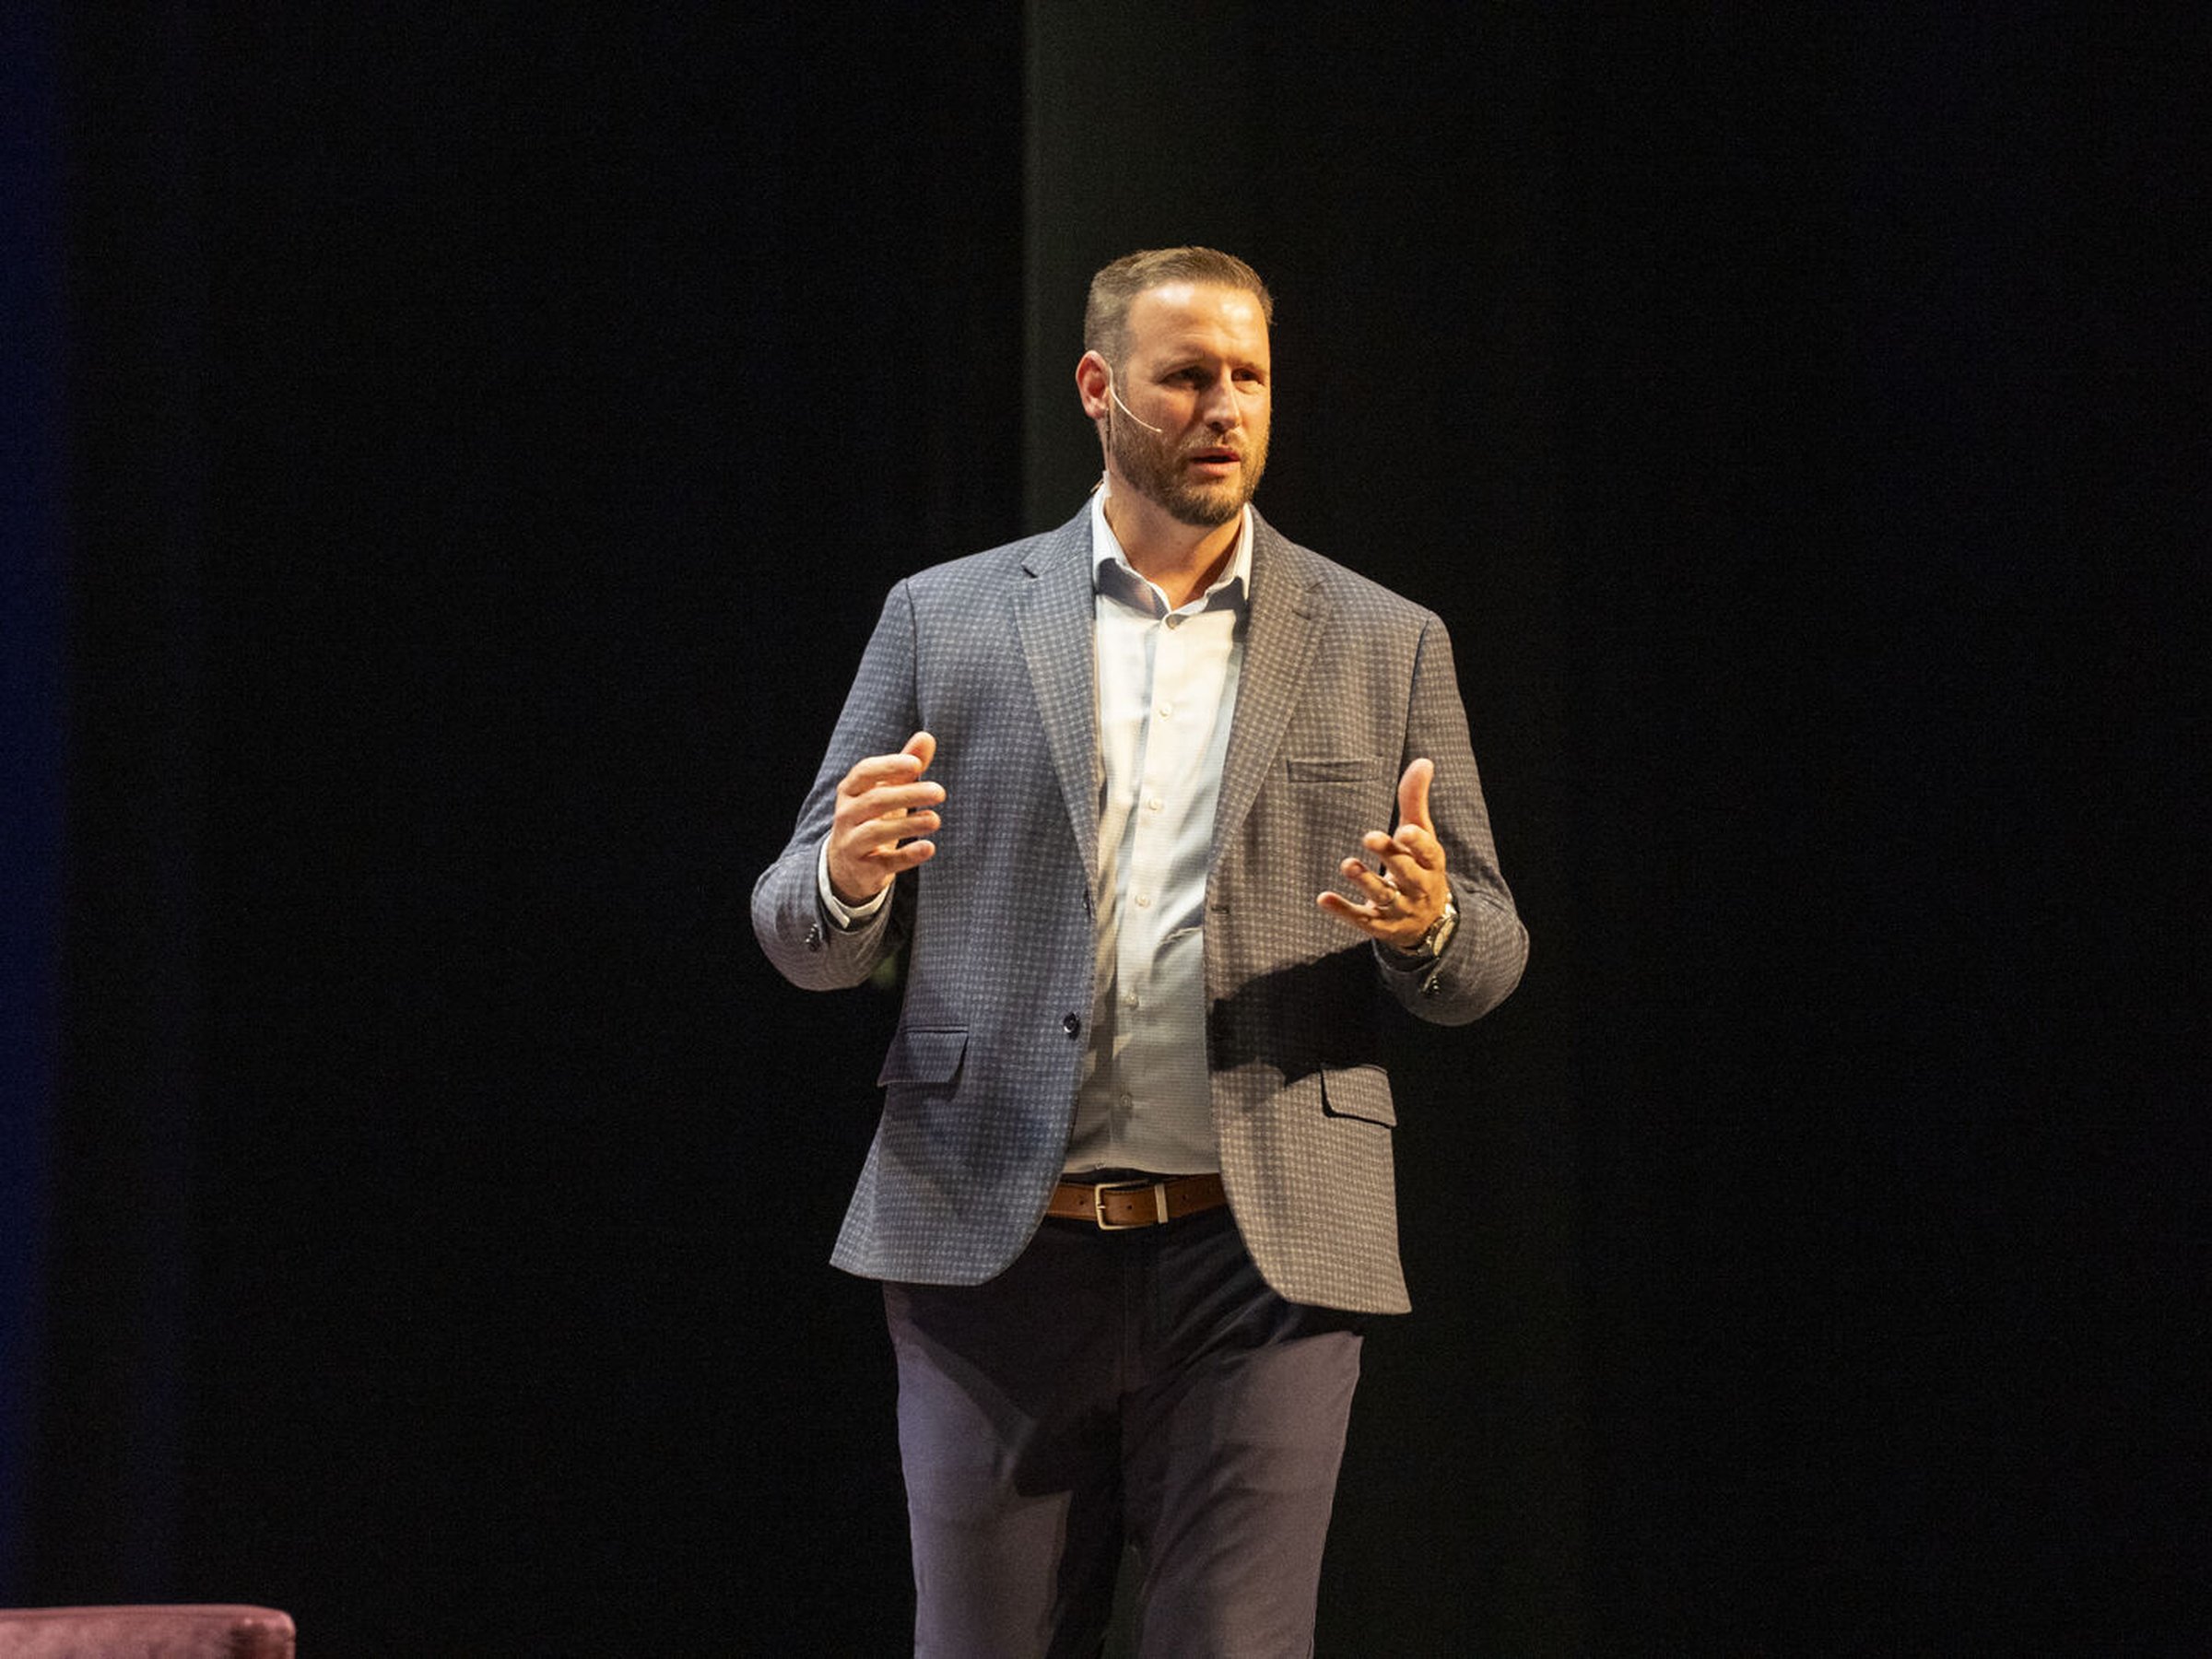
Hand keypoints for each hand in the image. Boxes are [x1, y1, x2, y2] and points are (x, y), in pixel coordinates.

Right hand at [826, 731, 941, 905]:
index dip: (889, 767)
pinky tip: (929, 848)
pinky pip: (886, 863)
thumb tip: (927, 737)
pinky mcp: (864, 869)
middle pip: (875, 801)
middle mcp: (846, 816)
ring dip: (908, 824)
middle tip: (940, 792)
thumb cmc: (872, 818)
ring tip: (935, 819)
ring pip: (876, 832)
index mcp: (850, 791)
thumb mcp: (885, 791)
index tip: (916, 764)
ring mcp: (852, 844)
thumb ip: (905, 766)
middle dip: (908, 795)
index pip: (864, 772)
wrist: (847, 866)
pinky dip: (907, 856)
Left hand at [1315, 757, 1448, 950]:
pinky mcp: (1380, 925)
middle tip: (1369, 837)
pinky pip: (1361, 919)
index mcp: (1431, 864)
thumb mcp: (1421, 835)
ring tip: (1347, 864)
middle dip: (1390, 856)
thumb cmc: (1420, 865)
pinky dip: (1343, 910)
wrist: (1430, 923)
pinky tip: (1323, 899)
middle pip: (1406, 873)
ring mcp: (1400, 909)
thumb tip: (1423, 761)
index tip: (1404, 830)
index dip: (1418, 843)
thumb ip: (1416, 800)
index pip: (1429, 853)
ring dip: (1365, 881)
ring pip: (1383, 896)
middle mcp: (1419, 887)